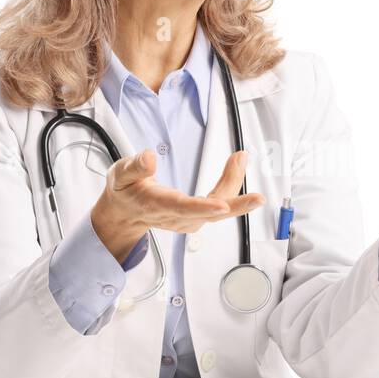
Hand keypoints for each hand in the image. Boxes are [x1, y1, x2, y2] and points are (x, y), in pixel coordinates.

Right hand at [90, 149, 263, 263]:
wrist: (124, 213)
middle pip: (210, 214)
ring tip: (241, 159)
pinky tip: (236, 167)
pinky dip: (231, 187)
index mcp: (157, 206)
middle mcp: (176, 217)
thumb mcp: (120, 175)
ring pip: (218, 209)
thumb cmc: (124, 193)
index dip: (203, 208)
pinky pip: (219, 206)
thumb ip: (134, 167)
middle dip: (236, 204)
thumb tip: (148, 157)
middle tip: (258, 196)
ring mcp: (188, 220)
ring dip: (234, 186)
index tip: (222, 205)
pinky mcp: (196, 218)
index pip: (183, 208)